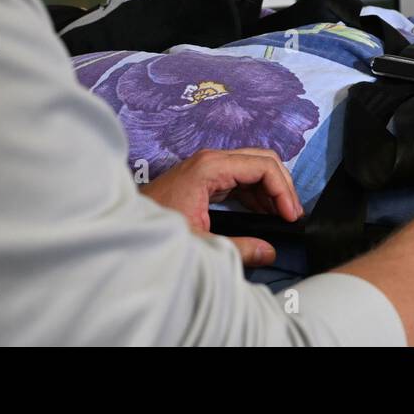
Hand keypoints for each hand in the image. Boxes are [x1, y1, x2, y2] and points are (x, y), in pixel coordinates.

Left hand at [141, 148, 302, 265]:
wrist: (121, 231)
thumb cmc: (154, 232)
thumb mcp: (200, 244)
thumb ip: (239, 248)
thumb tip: (270, 253)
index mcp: (211, 167)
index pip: (263, 166)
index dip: (283, 190)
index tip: (291, 216)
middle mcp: (212, 160)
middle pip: (262, 160)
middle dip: (282, 186)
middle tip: (292, 214)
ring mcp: (208, 168)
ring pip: (253, 168)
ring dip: (271, 190)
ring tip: (283, 217)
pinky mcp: (205, 179)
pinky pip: (240, 179)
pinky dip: (257, 194)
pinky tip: (265, 214)